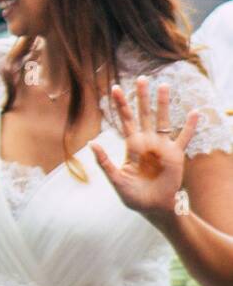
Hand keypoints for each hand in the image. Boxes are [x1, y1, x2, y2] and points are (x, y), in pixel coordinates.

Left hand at [92, 77, 197, 220]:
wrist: (153, 207)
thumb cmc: (133, 195)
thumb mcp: (116, 179)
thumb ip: (105, 162)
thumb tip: (92, 143)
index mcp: (131, 145)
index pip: (124, 120)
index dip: (121, 104)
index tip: (115, 88)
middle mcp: (146, 142)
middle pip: (143, 114)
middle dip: (142, 97)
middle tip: (141, 78)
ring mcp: (162, 147)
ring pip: (163, 120)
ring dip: (163, 104)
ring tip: (164, 85)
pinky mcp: (176, 155)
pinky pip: (183, 137)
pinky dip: (189, 126)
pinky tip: (195, 112)